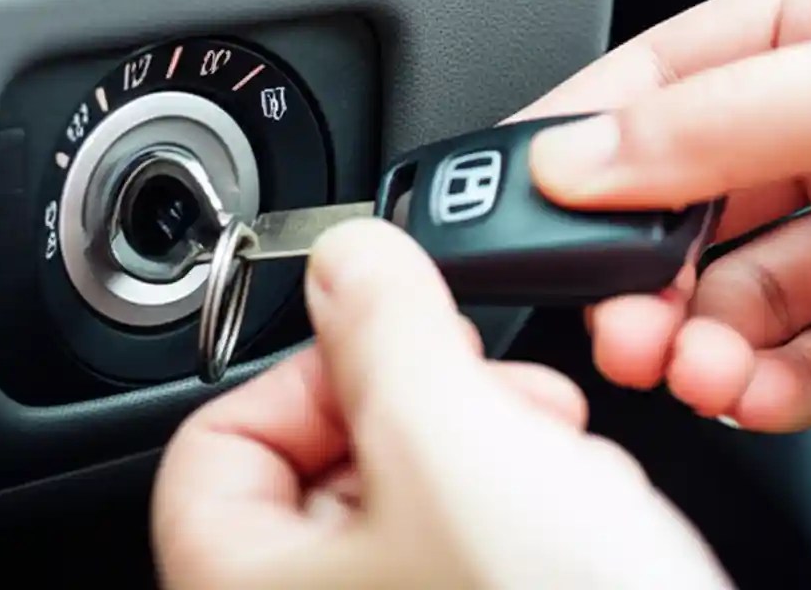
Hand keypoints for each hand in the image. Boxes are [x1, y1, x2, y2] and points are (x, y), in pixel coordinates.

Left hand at [152, 219, 729, 588]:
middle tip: (501, 402)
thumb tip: (348, 259)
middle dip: (434, 410)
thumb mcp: (458, 447)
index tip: (393, 347)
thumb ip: (386, 329)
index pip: (217, 443)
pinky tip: (594, 521)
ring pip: (423, 503)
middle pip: (332, 465)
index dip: (309, 373)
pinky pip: (482, 550)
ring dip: (503, 458)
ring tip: (568, 474)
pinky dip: (540, 515)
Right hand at [515, 0, 810, 431]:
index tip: (519, 188)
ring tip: (680, 362)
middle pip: (693, 202)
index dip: (584, 133)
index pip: (667, 76)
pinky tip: (743, 392)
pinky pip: (808, 366)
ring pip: (740, 296)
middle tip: (612, 309)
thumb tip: (584, 155)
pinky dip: (762, 390)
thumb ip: (722, 118)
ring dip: (696, 337)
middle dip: (644, 263)